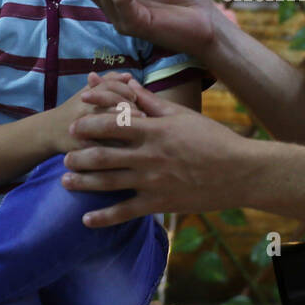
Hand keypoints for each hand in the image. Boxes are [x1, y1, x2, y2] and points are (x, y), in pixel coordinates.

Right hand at [53, 72, 141, 152]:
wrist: (50, 131)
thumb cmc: (75, 108)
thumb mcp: (88, 91)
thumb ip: (108, 81)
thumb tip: (129, 76)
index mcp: (87, 94)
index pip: (111, 86)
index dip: (126, 90)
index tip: (135, 97)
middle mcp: (85, 109)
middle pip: (113, 104)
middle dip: (131, 108)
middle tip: (144, 115)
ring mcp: (84, 127)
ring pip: (111, 125)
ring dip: (128, 126)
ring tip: (139, 128)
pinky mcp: (84, 147)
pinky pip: (105, 146)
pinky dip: (119, 145)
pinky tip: (129, 145)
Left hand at [62, 79, 248, 226]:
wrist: (240, 171)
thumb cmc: (214, 138)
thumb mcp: (183, 116)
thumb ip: (152, 102)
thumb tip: (129, 85)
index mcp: (155, 130)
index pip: (112, 124)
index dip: (89, 124)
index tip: (75, 126)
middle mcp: (149, 155)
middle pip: (102, 155)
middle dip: (78, 155)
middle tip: (64, 155)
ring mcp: (153, 181)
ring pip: (107, 182)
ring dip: (82, 182)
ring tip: (65, 181)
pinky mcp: (160, 203)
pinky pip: (125, 212)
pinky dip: (103, 217)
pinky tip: (86, 220)